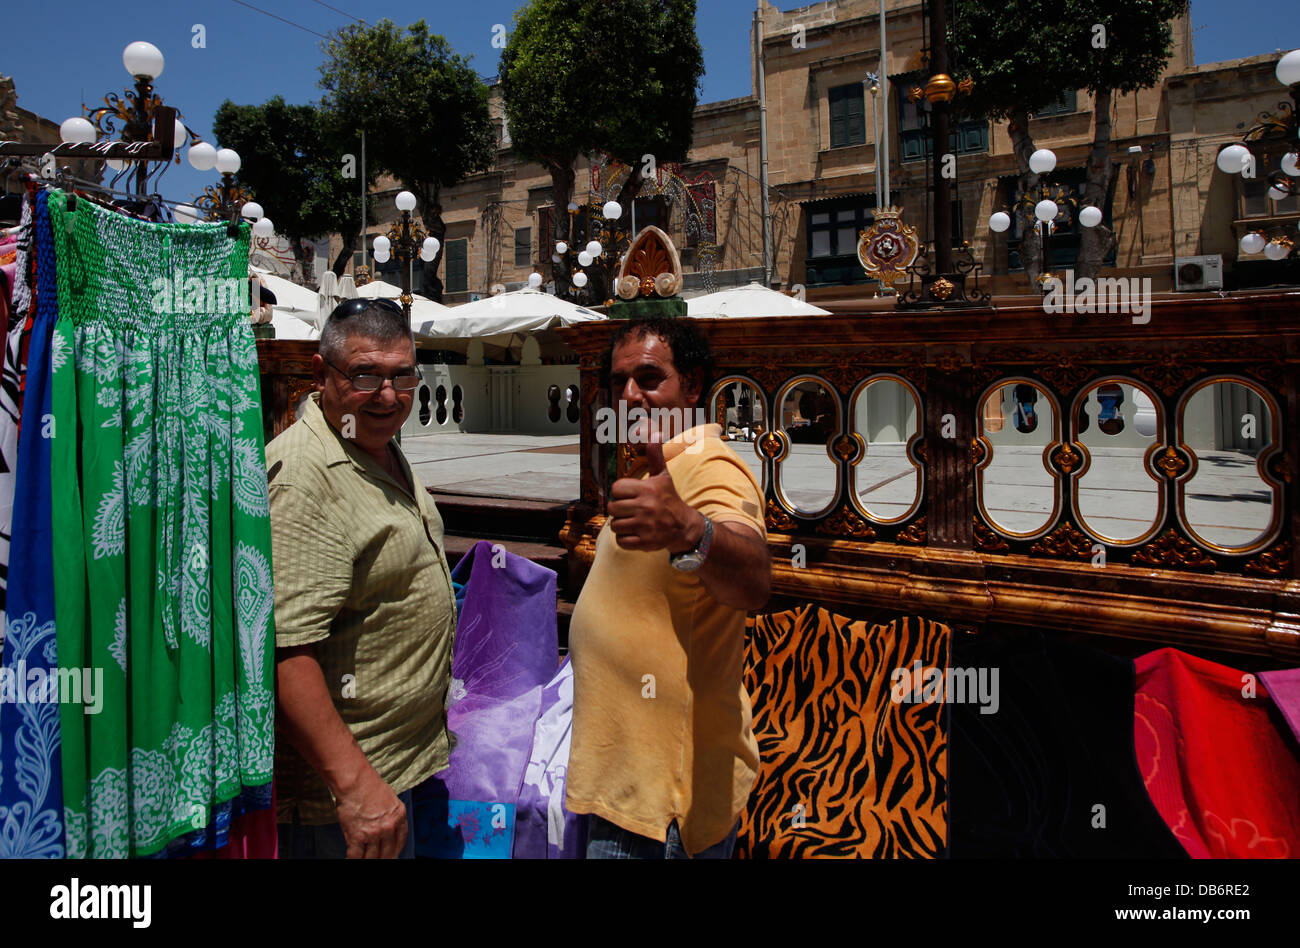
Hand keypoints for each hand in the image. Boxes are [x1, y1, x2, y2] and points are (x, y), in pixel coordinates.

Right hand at [334, 767, 407, 858]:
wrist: (355, 781)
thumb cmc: (369, 785)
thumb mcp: (390, 799)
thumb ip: (391, 815)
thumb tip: (387, 828)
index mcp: (399, 816)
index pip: (400, 841)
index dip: (395, 851)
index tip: (391, 855)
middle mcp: (389, 827)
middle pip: (387, 853)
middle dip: (382, 859)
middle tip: (377, 860)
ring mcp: (373, 833)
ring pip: (372, 857)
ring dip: (367, 860)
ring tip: (363, 859)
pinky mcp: (357, 836)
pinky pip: (356, 856)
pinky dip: (353, 860)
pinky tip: (351, 860)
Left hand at [608, 438, 702, 553]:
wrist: (684, 527)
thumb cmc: (669, 499)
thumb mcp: (663, 476)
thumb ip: (655, 456)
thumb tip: (654, 433)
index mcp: (647, 489)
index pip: (617, 488)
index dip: (621, 493)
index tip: (631, 496)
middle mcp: (646, 507)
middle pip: (613, 508)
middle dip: (619, 510)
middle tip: (631, 510)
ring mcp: (645, 526)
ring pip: (615, 525)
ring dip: (621, 525)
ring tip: (633, 522)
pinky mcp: (644, 542)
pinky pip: (621, 541)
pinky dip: (625, 539)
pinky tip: (635, 533)